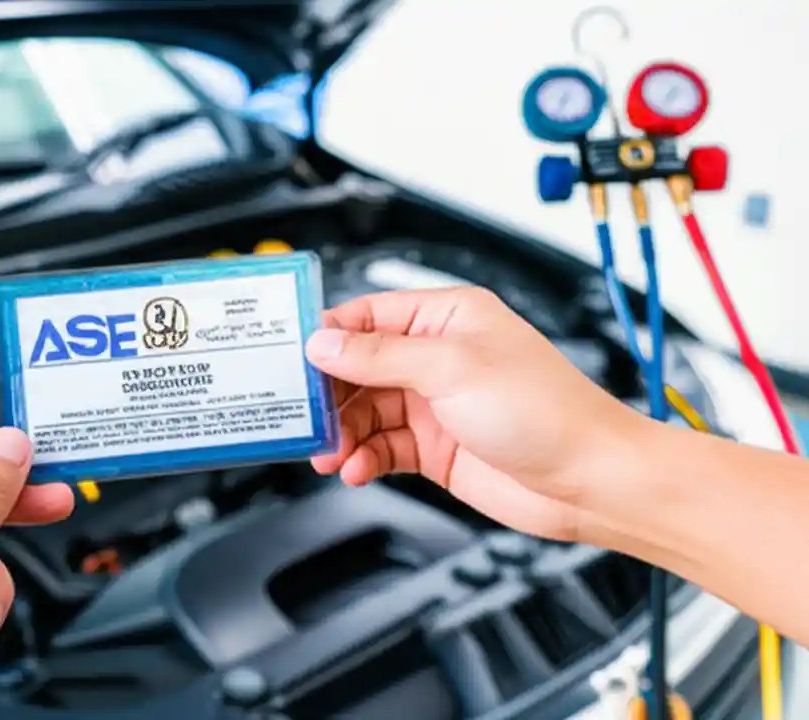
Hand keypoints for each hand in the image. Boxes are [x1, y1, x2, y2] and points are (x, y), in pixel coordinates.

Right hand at [304, 287, 647, 540]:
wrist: (589, 481)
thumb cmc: (546, 411)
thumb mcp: (452, 369)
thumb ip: (380, 354)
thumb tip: (325, 341)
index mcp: (447, 318)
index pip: (367, 315)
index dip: (327, 335)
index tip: (291, 357)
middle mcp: (438, 357)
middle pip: (358, 367)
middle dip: (329, 393)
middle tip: (304, 415)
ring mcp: (435, 404)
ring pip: (364, 411)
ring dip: (342, 432)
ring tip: (329, 452)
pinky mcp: (435, 447)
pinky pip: (382, 447)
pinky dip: (363, 458)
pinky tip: (356, 468)